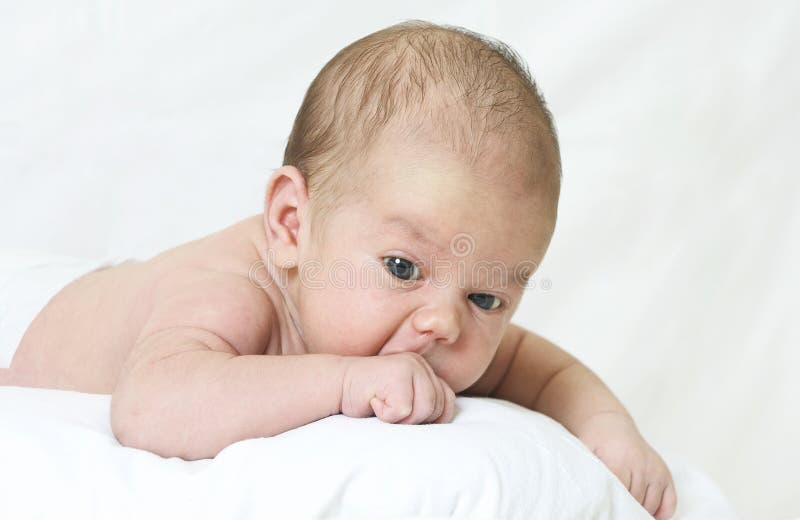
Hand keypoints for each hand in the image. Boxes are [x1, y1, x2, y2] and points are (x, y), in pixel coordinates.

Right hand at [340, 352, 455, 424]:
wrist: (336, 385)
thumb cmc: (368, 400)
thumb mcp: (404, 402)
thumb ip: (424, 405)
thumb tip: (444, 428)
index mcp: (425, 370)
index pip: (447, 402)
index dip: (429, 418)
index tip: (403, 415)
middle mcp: (420, 364)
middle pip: (436, 408)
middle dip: (412, 420)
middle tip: (387, 408)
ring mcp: (410, 366)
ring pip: (423, 410)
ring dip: (399, 419)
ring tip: (380, 405)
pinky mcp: (396, 374)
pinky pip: (403, 411)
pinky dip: (385, 415)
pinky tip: (372, 401)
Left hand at [576, 411, 676, 518]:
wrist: (610, 425)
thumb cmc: (596, 442)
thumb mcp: (586, 455)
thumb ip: (591, 476)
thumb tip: (591, 498)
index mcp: (619, 462)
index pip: (621, 496)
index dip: (614, 507)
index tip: (609, 512)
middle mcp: (641, 466)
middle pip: (636, 502)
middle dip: (626, 511)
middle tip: (616, 513)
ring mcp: (655, 470)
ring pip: (652, 504)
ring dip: (641, 511)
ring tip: (628, 513)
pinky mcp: (664, 472)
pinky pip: (670, 501)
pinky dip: (662, 512)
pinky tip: (650, 515)